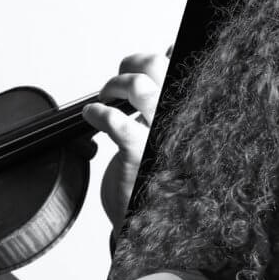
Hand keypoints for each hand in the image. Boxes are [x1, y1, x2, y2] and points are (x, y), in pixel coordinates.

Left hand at [83, 51, 166, 223]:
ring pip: (140, 87)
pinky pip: (116, 121)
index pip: (182, 66)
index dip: (161, 56)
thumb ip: (164, 98)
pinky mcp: (139, 155)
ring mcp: (161, 137)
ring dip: (113, 86)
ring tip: (105, 99)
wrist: (150, 227)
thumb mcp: (163, 132)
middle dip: (131, 64)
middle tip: (116, 84)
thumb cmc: (154, 179)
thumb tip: (167, 51)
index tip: (142, 67)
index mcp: (186, 114)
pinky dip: (97, 112)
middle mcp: (178, 121)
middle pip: (159, 65)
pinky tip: (92, 117)